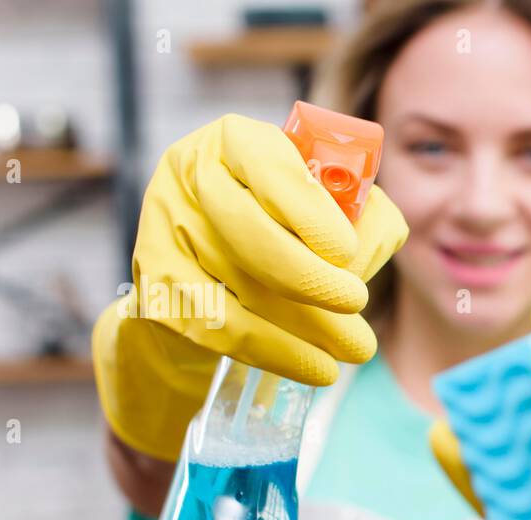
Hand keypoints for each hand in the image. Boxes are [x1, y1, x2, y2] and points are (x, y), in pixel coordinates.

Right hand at [93, 113, 407, 459]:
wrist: (205, 290)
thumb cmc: (283, 237)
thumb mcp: (325, 213)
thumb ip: (362, 216)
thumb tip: (374, 240)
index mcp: (237, 141)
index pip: (273, 169)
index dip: (311, 213)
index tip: (346, 252)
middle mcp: (191, 176)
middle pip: (252, 234)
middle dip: (312, 278)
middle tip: (357, 304)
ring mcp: (165, 232)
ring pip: (242, 287)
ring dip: (308, 325)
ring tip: (354, 349)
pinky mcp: (156, 289)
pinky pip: (223, 328)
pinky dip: (277, 352)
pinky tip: (317, 368)